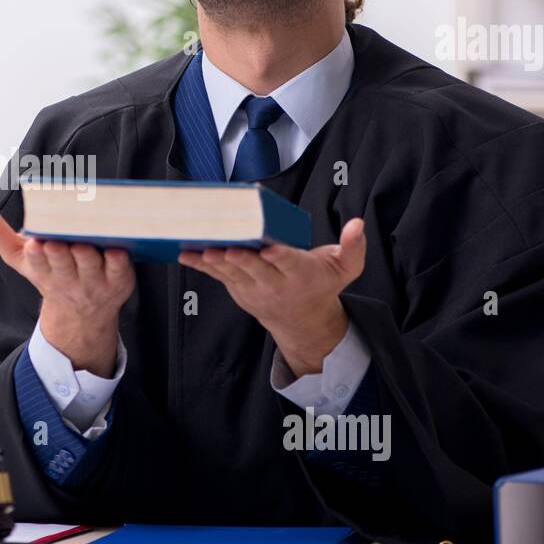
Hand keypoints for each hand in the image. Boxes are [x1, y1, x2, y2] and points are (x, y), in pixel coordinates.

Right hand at [0, 206, 133, 375]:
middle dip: (59, 255)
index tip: (35, 245)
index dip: (37, 255)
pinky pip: (120, 271)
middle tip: (58, 241)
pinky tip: (117, 248)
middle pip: (63, 265)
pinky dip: (118, 262)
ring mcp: (94, 282)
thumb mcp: (20, 257)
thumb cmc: (51, 273)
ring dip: (88, 258)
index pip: (37, 263)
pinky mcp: (119, 282)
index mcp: (42, 270)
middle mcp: (68, 278)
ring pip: (90, 268)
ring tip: (85, 244)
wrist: (82, 312)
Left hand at [178, 218, 366, 377]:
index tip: (269, 249)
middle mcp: (276, 284)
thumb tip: (357, 224)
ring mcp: (254, 290)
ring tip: (200, 250)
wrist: (303, 320)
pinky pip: (219, 277)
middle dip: (241, 261)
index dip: (279, 257)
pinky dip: (202, 266)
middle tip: (227, 250)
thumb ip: (353, 246)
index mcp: (301, 274)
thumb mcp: (346, 268)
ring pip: (232, 275)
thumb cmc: (322, 284)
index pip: (289, 264)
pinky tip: (186, 254)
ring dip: (215, 263)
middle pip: (256, 271)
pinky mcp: (239, 291)